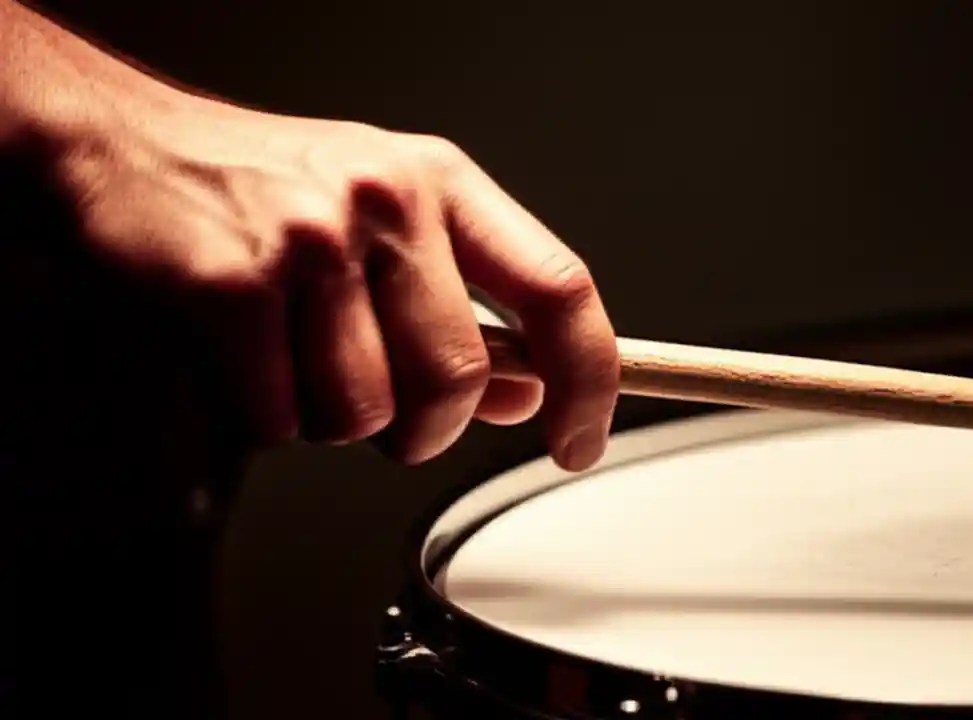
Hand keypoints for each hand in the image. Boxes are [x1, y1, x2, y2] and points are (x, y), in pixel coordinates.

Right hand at [39, 95, 619, 470]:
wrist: (134, 144)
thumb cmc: (275, 188)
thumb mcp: (395, 223)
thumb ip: (468, 309)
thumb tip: (528, 393)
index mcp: (447, 185)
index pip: (561, 290)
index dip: (589, 383)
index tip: (578, 440)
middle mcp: (391, 202)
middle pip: (458, 380)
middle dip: (427, 429)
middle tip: (392, 414)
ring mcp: (312, 240)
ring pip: (366, 413)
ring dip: (335, 420)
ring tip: (300, 359)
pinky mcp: (234, 284)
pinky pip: (281, 417)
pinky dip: (267, 414)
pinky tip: (249, 357)